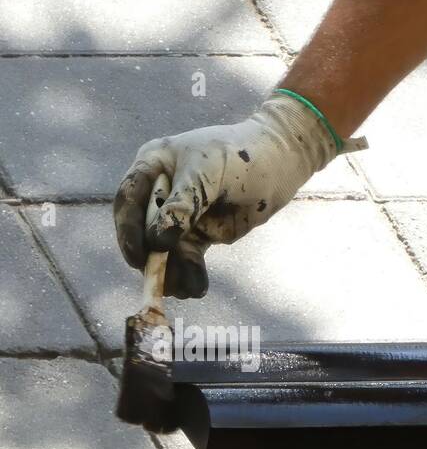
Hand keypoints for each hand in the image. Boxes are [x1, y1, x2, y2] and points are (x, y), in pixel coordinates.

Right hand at [112, 93, 360, 297]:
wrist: (277, 164)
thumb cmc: (238, 157)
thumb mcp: (206, 174)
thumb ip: (182, 204)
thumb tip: (158, 241)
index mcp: (152, 166)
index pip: (129, 201)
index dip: (128, 230)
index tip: (137, 256)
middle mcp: (160, 192)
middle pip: (144, 230)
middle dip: (150, 257)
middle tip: (157, 282)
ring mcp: (180, 215)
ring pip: (167, 249)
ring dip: (171, 271)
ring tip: (181, 292)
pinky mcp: (200, 233)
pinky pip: (189, 257)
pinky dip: (191, 273)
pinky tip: (196, 289)